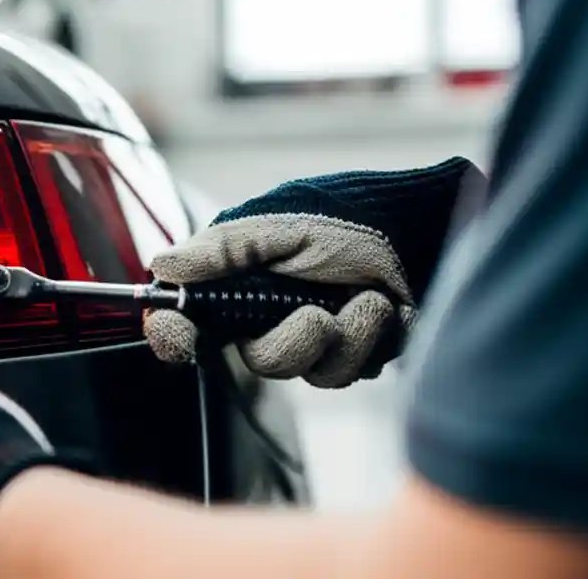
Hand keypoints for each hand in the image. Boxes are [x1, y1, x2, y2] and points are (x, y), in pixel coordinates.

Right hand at [145, 214, 413, 386]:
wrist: (426, 232)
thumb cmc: (353, 215)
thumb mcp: (280, 224)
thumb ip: (220, 250)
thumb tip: (162, 266)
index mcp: (240, 277)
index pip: (189, 317)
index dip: (175, 333)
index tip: (178, 338)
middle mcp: (268, 309)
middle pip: (254, 358)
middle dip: (290, 340)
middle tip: (318, 315)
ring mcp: (309, 334)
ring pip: (303, 371)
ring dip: (343, 338)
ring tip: (368, 299)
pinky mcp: (349, 352)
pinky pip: (345, 372)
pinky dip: (370, 341)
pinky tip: (385, 311)